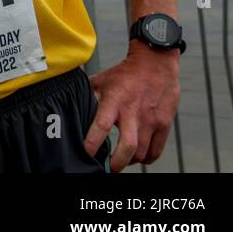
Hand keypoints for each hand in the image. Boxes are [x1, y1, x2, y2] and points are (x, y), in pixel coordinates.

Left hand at [84, 43, 179, 170]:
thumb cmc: (126, 73)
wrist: (155, 63)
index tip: (86, 153)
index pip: (101, 125)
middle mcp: (133, 112)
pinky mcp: (164, 124)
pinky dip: (147, 158)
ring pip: (142, 152)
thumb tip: (68, 102)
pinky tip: (138, 156)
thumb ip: (88, 95)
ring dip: (131, 161)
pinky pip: (156, 150)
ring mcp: (151, 120)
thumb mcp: (101, 80)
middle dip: (117, 163)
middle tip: (109, 168)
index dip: (92, 143)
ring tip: (122, 160)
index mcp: (114, 101)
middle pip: (128, 146)